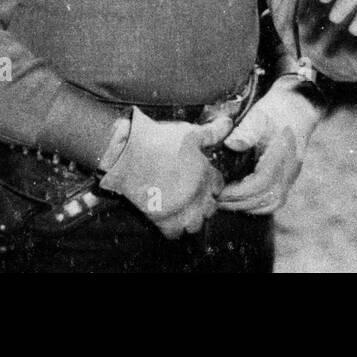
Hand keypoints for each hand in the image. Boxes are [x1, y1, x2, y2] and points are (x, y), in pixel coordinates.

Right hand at [98, 108, 231, 238]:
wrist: (127, 152)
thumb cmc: (159, 141)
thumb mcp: (189, 133)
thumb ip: (212, 132)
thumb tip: (228, 123)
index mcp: (205, 174)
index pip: (219, 186)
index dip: (212, 183)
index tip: (204, 180)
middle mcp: (196, 195)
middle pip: (210, 208)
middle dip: (205, 202)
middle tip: (193, 194)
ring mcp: (179, 208)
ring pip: (195, 224)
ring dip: (192, 218)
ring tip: (184, 208)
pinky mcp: (161, 218)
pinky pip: (175, 234)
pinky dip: (175, 229)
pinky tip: (170, 217)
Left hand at [216, 78, 322, 214]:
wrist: (297, 105)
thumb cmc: (276, 109)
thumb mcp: (260, 115)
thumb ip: (247, 131)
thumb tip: (231, 145)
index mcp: (283, 153)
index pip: (262, 182)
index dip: (239, 191)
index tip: (220, 190)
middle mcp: (291, 167)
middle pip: (266, 197)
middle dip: (239, 202)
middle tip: (217, 199)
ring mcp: (292, 174)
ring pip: (272, 202)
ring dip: (248, 206)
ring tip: (226, 202)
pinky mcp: (289, 177)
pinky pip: (276, 200)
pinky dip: (258, 205)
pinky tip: (242, 201)